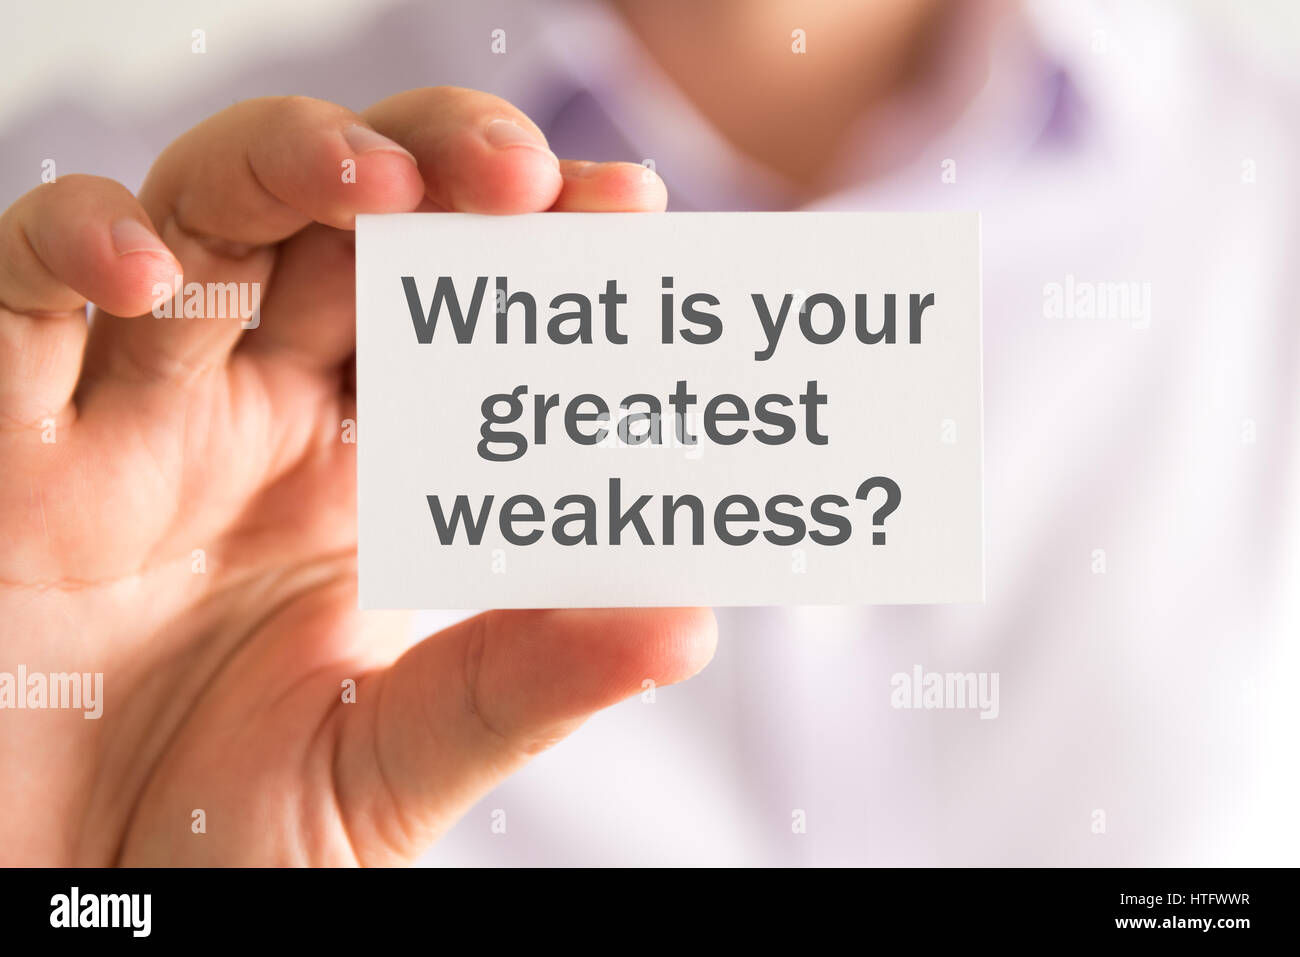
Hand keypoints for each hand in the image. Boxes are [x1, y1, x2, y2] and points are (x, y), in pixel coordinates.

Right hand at [0, 89, 715, 864]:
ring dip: (288, 165)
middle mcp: (249, 419)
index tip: (625, 211)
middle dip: (434, 169)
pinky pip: (18, 299)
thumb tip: (684, 621)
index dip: (529, 253)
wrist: (78, 917)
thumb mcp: (393, 761)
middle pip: (344, 226)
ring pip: (201, 215)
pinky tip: (150, 266)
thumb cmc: (222, 844)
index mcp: (356, 478)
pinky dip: (74, 247)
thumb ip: (523, 681)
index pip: (455, 318)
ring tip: (382, 178)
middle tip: (522, 177)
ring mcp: (125, 419)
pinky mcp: (2, 450)